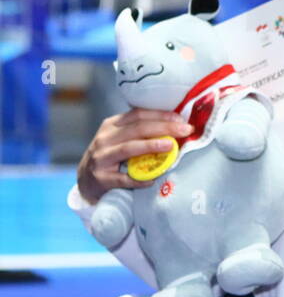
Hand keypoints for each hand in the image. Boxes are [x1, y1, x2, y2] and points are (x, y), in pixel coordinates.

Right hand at [76, 109, 193, 202]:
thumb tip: (176, 126)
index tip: (181, 119)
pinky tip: (153, 179)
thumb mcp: (120, 139)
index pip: (138, 115)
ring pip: (128, 148)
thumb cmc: (111, 157)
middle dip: (164, 127)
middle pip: (137, 129)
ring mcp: (101, 158)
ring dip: (151, 146)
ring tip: (170, 145)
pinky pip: (123, 178)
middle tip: (185, 130)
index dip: (161, 115)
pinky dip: (139, 179)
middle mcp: (105, 139)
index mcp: (112, 126)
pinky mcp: (101, 178)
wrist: (86, 181)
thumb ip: (140, 132)